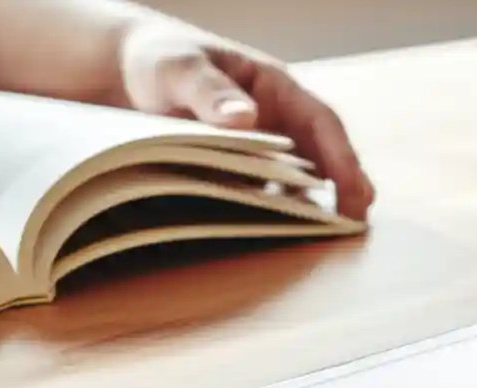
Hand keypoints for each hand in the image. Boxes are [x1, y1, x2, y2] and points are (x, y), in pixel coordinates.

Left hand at [118, 21, 374, 220]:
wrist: (120, 72)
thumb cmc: (157, 58)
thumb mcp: (178, 69)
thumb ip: (208, 91)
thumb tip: (246, 117)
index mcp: (272, 87)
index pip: (320, 122)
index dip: (342, 158)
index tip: (356, 191)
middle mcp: (271, 117)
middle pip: (317, 155)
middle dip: (340, 188)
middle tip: (354, 225)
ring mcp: (252, 145)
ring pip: (290, 177)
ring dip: (305, 205)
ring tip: (318, 238)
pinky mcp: (229, 167)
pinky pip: (254, 191)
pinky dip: (264, 211)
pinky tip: (267, 236)